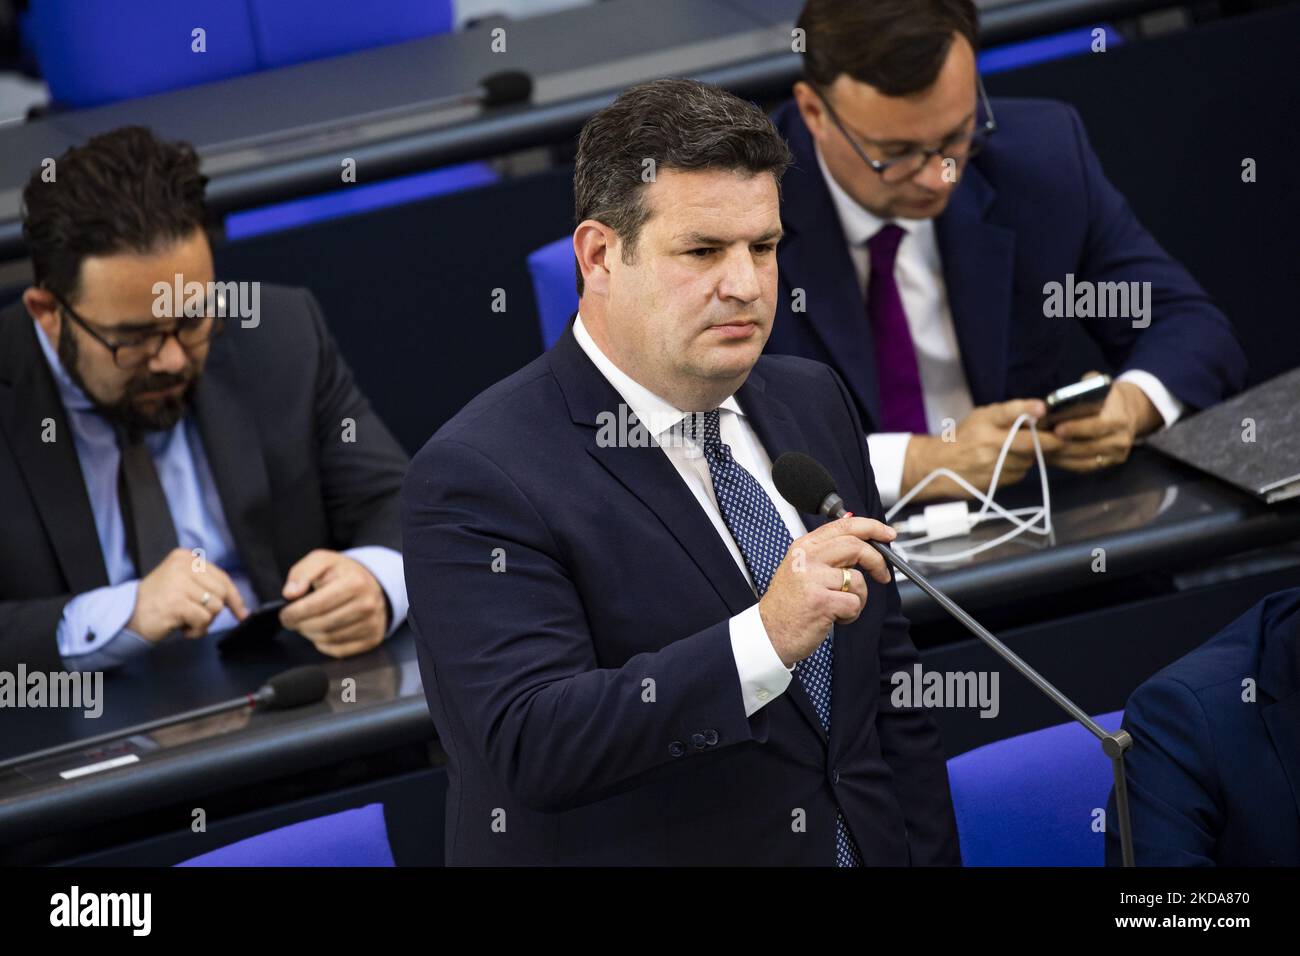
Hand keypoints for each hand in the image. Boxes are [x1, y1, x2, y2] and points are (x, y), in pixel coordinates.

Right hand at [127, 548, 249, 642]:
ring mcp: (179, 583)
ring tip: (185, 621)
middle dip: (214, 611)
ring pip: (215, 607)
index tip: (241, 612)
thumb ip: (205, 586)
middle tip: (195, 617)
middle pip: (222, 592)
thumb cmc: (157, 603)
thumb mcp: (181, 584)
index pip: (222, 577)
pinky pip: (204, 620)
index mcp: (186, 558)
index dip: (234, 597)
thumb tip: (238, 603)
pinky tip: (182, 628)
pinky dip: (196, 630)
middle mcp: (183, 566)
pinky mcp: (177, 602)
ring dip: (203, 622)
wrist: (126, 616)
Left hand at [279, 550, 387, 657]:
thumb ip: (302, 573)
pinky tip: (321, 632)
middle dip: (300, 625)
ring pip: (329, 638)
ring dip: (310, 634)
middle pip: (323, 624)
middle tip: (291, 620)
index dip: (295, 612)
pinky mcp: (371, 639)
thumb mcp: (321, 561)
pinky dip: (323, 644)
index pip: (317, 605)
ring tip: (305, 624)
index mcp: (355, 582)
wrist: (370, 584)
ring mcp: (372, 623)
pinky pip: (339, 650)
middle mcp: (368, 604)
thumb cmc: (341, 573)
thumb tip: (290, 594)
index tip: (284, 613)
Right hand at [759, 516, 895, 666]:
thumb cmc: (789, 604)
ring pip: (858, 580)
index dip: (872, 527)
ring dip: (858, 598)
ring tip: (840, 607)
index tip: (888, 534)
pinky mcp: (821, 602)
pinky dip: (850, 615)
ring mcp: (813, 579)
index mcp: (804, 546)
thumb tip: (861, 538)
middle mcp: (807, 558)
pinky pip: (854, 603)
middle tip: (883, 575)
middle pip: (856, 546)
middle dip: (877, 561)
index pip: (844, 525)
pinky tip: (834, 618)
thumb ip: (828, 552)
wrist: (769, 633)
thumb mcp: (802, 568)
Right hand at [900, 399, 1062, 501]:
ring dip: (1030, 457)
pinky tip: (1007, 464)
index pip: (1008, 413)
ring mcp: (992, 465)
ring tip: (1019, 452)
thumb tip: (1040, 410)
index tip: (1043, 409)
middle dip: (1050, 442)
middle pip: (1028, 443)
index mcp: (984, 422)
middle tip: (1061, 440)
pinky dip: (1018, 468)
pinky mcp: (994, 482)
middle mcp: (988, 443)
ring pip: (1026, 461)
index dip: (1027, 409)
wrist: (937, 466)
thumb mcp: (981, 417)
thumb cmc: (963, 437)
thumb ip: (1009, 413)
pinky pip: (1017, 474)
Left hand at [1045, 372, 1161, 472]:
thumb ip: (1084, 386)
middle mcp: (1121, 439)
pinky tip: (1048, 456)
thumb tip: (1059, 398)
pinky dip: (1064, 463)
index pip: (1096, 426)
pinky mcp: (1108, 464)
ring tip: (1039, 448)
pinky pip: (1083, 467)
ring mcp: (1116, 455)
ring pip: (1082, 460)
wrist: (1129, 412)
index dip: (1076, 428)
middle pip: (1086, 446)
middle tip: (1039, 441)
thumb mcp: (1099, 384)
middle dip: (1060, 445)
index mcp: (1119, 418)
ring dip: (1058, 455)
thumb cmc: (1106, 397)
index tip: (1056, 429)